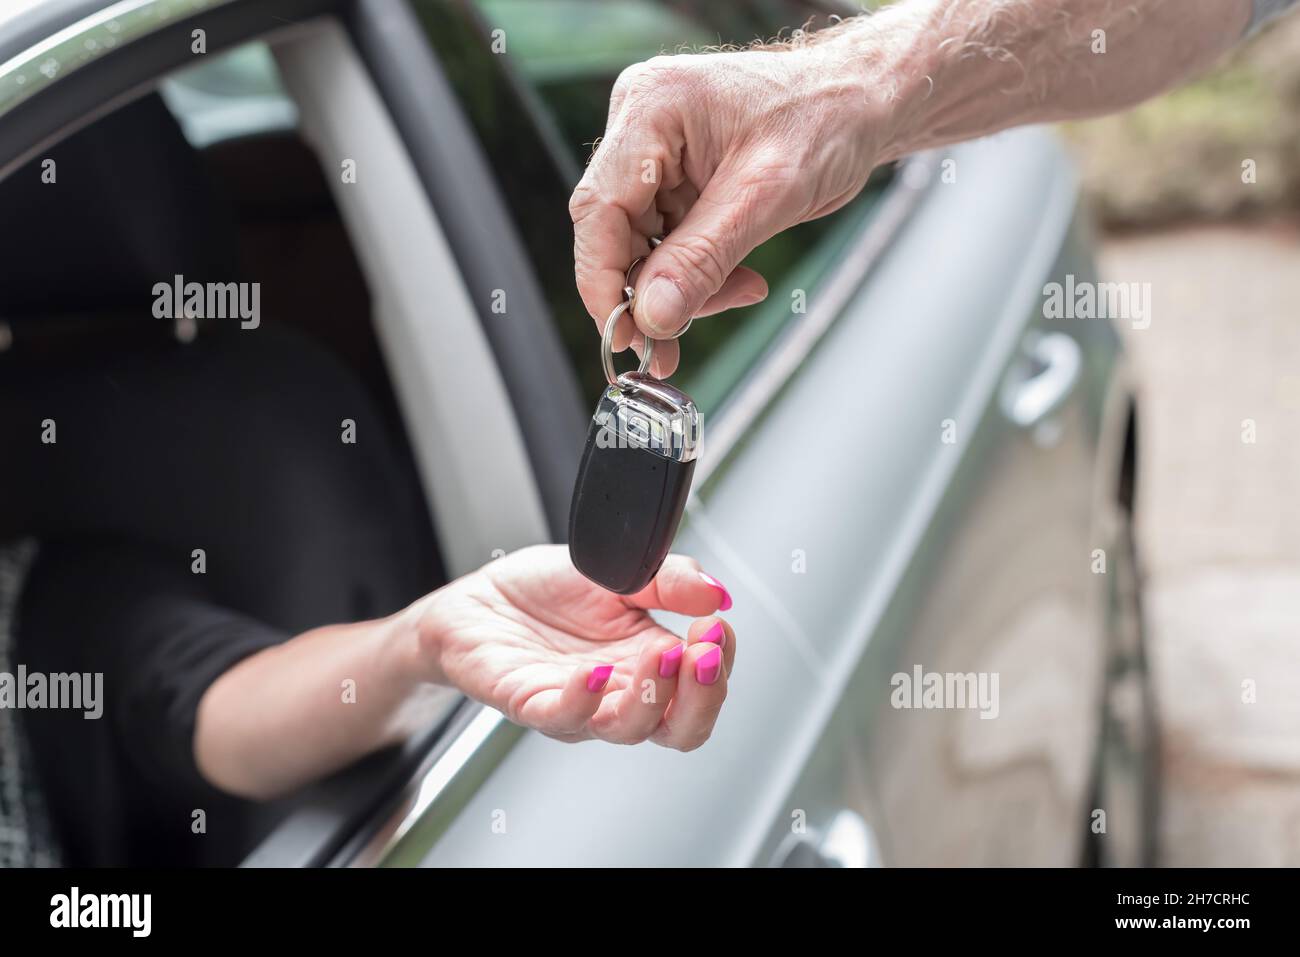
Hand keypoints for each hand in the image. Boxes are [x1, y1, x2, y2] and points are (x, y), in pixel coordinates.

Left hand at [410, 545, 735, 749]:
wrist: (479, 598)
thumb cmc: (545, 593)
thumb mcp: (619, 569)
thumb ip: (670, 579)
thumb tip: (717, 592)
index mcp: (648, 661)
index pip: (703, 688)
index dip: (720, 663)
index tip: (716, 624)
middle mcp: (620, 692)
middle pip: (681, 728)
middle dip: (704, 695)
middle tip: (705, 652)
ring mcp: (578, 704)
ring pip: (628, 729)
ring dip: (655, 695)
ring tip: (664, 652)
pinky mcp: (530, 702)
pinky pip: (561, 716)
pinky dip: (583, 698)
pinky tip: (594, 671)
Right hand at [569, 32, 884, 375]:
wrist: (861, 105)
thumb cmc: (826, 120)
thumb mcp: (766, 197)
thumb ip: (703, 258)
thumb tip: (652, 314)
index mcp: (653, 107)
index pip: (600, 207)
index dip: (602, 279)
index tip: (622, 333)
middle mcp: (641, 123)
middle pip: (615, 230)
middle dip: (649, 291)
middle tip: (671, 344)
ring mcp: (655, 151)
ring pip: (642, 244)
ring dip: (682, 285)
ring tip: (738, 292)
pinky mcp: (673, 176)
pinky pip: (668, 240)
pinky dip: (699, 271)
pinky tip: (738, 277)